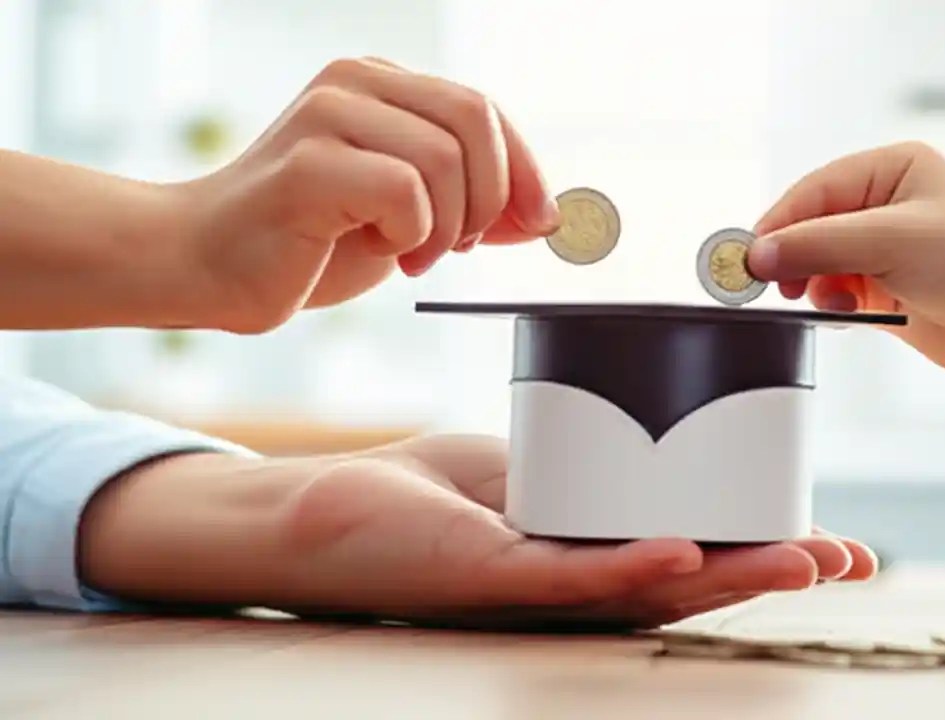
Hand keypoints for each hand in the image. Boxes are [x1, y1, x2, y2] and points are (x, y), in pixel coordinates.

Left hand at [79, 435, 877, 629]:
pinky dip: (626, 565)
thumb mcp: (529, 464)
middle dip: (771, 570)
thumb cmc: (429, 496)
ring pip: (647, 591)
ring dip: (726, 577)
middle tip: (845, 559)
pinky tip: (680, 554)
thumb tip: (654, 412)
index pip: (695, 556)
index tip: (833, 542)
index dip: (765, 550)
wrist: (327, 513)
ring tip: (799, 560)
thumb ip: (588, 459)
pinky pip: (568, 577)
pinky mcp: (490, 578)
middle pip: (690, 581)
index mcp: (593, 555)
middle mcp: (576, 584)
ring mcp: (537, 589)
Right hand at [173, 57, 560, 332]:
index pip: (483, 107)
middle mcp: (353, 82)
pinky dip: (411, 234)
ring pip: (447, 159)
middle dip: (490, 196)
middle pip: (475, 118)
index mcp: (380, 84)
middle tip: (459, 243)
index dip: (525, 167)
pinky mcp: (307, 161)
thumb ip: (473, 206)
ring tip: (409, 251)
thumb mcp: (410, 218)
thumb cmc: (305, 241)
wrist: (210, 267)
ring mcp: (327, 114)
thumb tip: (544, 215)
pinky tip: (380, 249)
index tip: (542, 221)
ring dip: (446, 226)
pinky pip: (405, 191)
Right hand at [746, 141, 944, 373]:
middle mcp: (886, 203)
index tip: (749, 256)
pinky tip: (849, 312)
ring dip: (816, 284)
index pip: (816, 190)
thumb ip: (818, 245)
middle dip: (793, 256)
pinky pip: (835, 292)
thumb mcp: (891, 241)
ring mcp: (885, 247)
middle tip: (769, 283)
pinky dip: (833, 304)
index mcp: (893, 167)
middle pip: (811, 225)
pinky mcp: (885, 287)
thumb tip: (759, 254)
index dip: (779, 223)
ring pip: (819, 262)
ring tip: (832, 300)